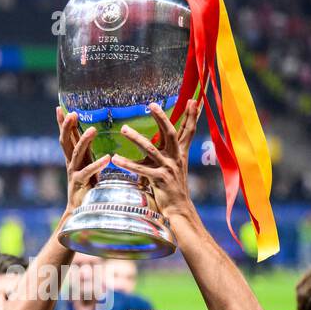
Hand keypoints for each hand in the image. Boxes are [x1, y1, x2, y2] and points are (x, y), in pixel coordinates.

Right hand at [55, 108, 104, 214]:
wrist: (79, 212)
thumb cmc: (87, 189)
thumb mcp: (89, 168)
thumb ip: (89, 155)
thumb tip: (96, 139)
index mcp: (73, 159)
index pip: (66, 137)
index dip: (62, 123)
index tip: (59, 107)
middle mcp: (71, 164)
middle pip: (66, 142)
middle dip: (67, 126)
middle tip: (72, 113)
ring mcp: (74, 174)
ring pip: (76, 154)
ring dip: (84, 141)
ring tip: (92, 129)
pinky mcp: (80, 184)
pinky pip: (88, 172)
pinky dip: (97, 165)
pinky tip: (107, 158)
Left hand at [109, 98, 202, 220]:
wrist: (180, 210)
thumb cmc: (173, 188)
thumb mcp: (174, 167)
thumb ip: (168, 153)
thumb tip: (161, 141)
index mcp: (180, 154)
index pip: (188, 131)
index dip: (192, 116)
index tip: (194, 100)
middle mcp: (176, 158)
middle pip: (170, 133)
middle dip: (161, 117)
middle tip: (151, 105)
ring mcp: (168, 168)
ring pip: (151, 149)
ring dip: (136, 138)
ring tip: (123, 129)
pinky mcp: (159, 179)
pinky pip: (140, 169)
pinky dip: (127, 164)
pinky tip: (116, 159)